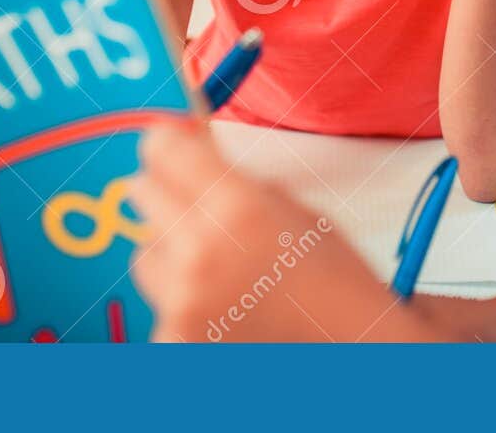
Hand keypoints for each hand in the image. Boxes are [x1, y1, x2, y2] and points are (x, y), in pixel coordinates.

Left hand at [128, 121, 431, 341]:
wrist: (351, 353)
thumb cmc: (336, 281)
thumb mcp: (296, 212)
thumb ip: (238, 183)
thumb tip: (190, 150)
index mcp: (238, 208)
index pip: (163, 151)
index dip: (166, 143)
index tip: (170, 144)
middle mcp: (199, 254)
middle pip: (143, 194)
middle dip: (168, 193)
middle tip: (198, 207)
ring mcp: (181, 304)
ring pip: (146, 253)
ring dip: (171, 254)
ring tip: (222, 274)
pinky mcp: (172, 342)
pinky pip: (160, 304)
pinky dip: (184, 305)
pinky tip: (226, 314)